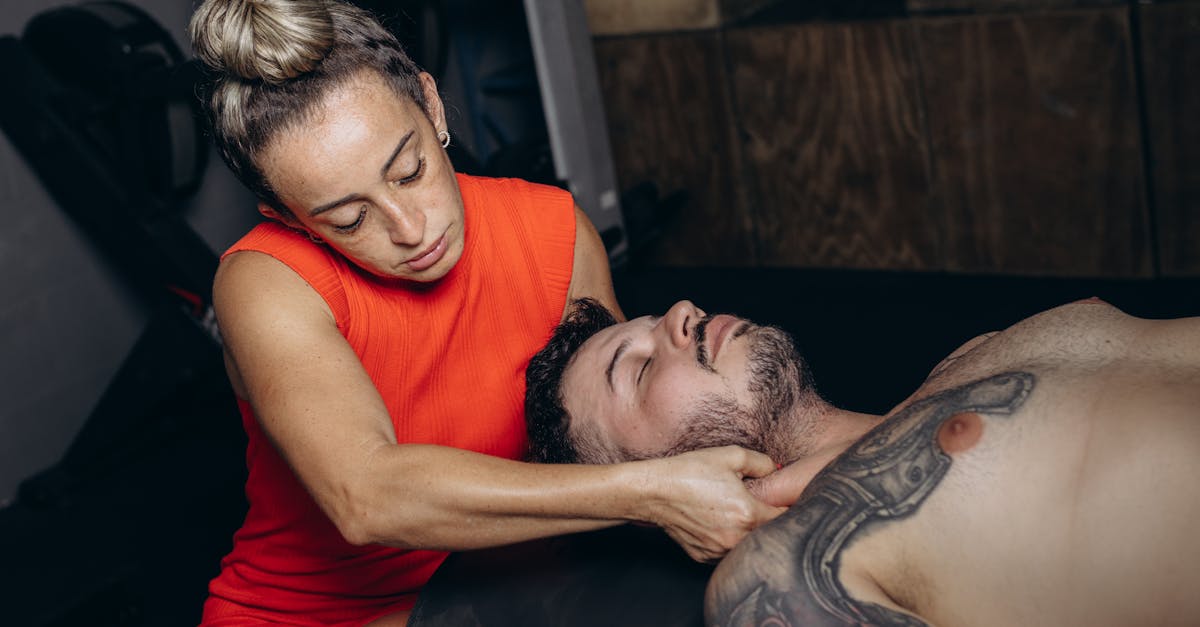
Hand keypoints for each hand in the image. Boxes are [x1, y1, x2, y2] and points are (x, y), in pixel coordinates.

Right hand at [638, 446, 785, 562]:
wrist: (654, 491)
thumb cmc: (690, 471)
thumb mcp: (730, 456)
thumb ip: (762, 463)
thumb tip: (775, 471)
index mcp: (748, 514)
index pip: (784, 518)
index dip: (786, 507)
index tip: (780, 499)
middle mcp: (736, 538)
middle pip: (767, 534)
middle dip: (766, 520)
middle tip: (756, 503)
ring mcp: (719, 551)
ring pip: (746, 545)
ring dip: (746, 532)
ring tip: (731, 511)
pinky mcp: (705, 556)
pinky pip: (726, 551)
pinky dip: (727, 539)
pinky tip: (716, 521)